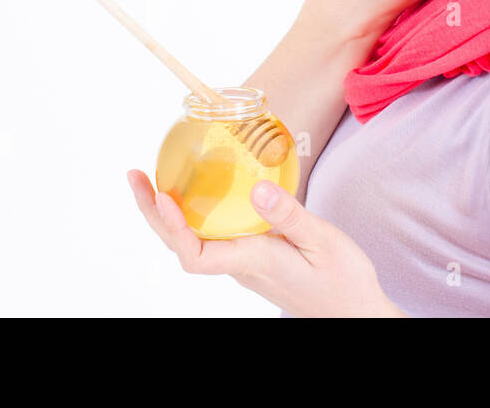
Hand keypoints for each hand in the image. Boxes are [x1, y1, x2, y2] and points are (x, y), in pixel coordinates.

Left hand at [126, 169, 405, 317]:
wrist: (353, 313)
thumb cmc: (344, 283)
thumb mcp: (325, 242)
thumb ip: (291, 216)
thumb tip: (256, 190)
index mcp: (253, 262)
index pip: (196, 256)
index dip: (173, 228)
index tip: (162, 196)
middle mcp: (240, 265)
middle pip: (182, 245)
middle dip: (153, 213)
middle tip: (135, 175)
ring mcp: (243, 263)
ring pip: (193, 241)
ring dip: (167, 214)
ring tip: (152, 180)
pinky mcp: (252, 257)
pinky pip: (210, 237)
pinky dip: (192, 214)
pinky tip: (197, 193)